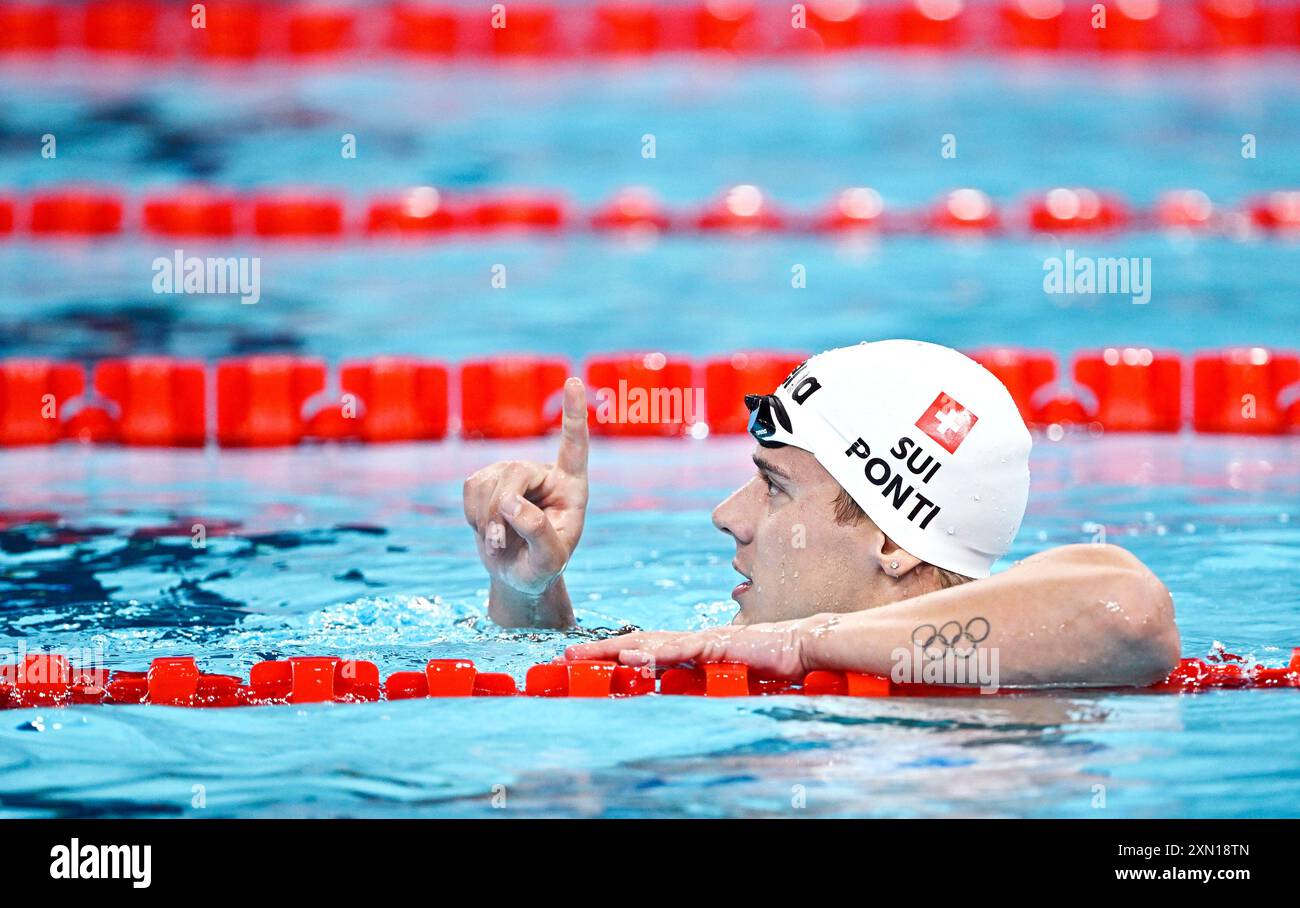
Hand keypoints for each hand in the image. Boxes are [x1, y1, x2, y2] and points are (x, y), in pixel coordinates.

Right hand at [463, 377, 588, 596]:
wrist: (516, 576)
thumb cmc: (541, 568)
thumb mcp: (549, 561)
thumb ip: (538, 532)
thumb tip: (512, 502)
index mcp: (571, 487)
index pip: (573, 445)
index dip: (572, 414)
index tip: (573, 382)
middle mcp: (545, 474)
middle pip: (515, 473)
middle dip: (500, 509)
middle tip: (498, 542)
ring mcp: (515, 474)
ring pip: (488, 481)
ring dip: (485, 518)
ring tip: (497, 542)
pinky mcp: (488, 480)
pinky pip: (470, 487)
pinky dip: (472, 514)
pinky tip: (486, 529)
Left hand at [563, 621, 812, 678]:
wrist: (801, 647)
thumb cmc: (767, 664)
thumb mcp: (724, 678)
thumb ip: (701, 681)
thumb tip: (677, 692)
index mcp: (687, 650)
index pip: (640, 649)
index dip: (608, 654)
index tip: (578, 662)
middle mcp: (687, 641)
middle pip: (635, 642)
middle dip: (598, 650)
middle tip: (564, 657)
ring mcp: (700, 641)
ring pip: (649, 642)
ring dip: (613, 649)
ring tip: (582, 656)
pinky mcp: (717, 646)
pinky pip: (681, 650)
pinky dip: (655, 652)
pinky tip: (633, 656)